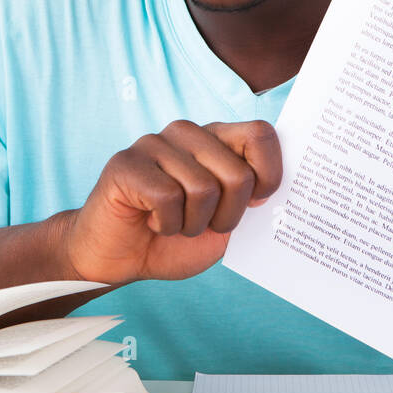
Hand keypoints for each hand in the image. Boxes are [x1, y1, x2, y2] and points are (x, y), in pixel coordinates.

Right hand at [58, 119, 282, 285]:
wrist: (117, 259)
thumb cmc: (172, 239)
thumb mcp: (223, 223)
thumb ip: (248, 200)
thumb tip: (276, 188)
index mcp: (215, 139)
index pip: (260, 134)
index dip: (270, 173)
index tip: (257, 202)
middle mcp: (186, 133)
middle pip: (238, 174)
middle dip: (228, 217)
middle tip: (203, 225)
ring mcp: (154, 143)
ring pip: (203, 189)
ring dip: (192, 224)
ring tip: (173, 223)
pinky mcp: (126, 163)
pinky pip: (167, 198)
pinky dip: (165, 224)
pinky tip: (150, 220)